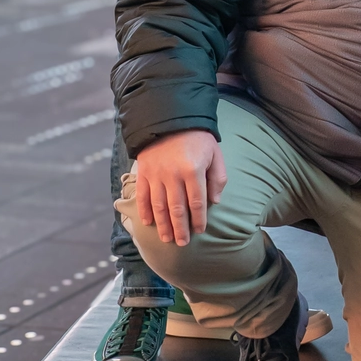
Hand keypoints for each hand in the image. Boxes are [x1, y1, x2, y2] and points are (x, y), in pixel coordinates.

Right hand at [125, 129, 225, 246]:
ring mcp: (156, 174)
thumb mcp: (215, 153)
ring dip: (163, 225)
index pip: (197, 202)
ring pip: (159, 206)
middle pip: (177, 209)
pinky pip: (142, 195)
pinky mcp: (143, 171)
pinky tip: (149, 223)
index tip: (200, 231)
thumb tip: (214, 202)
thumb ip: (217, 178)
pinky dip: (145, 210)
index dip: (198, 219)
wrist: (169, 116)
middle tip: (182, 243)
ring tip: (167, 239)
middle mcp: (173, 174)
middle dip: (180, 229)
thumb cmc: (197, 137)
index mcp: (193, 170)